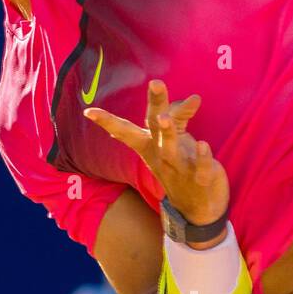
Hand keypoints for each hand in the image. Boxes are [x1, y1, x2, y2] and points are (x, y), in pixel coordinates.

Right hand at [84, 79, 228, 226]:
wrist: (197, 210)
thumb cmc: (181, 169)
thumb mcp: (177, 141)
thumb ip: (182, 118)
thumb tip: (193, 98)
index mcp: (150, 146)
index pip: (126, 131)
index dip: (107, 122)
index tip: (89, 112)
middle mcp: (161, 155)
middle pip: (155, 127)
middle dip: (156, 105)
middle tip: (155, 82)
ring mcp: (179, 168)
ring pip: (170, 149)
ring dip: (168, 133)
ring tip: (165, 118)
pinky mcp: (200, 179)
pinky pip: (201, 167)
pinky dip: (202, 157)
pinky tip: (203, 145)